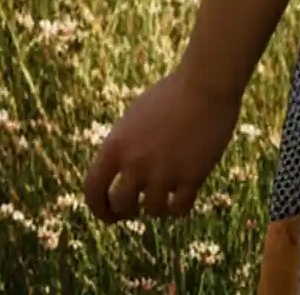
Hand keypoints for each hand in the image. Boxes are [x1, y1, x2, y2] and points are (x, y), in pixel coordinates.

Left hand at [83, 69, 240, 222]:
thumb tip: (119, 173)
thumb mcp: (135, 118)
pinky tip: (182, 200)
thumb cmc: (172, 95)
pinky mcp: (193, 176)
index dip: (98, 208)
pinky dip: (179, 209)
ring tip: (163, 201)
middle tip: (135, 210)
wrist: (206, 85)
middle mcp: (136, 163)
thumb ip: (123, 146)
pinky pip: (180, 209)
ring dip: (156, 209)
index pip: (93, 191)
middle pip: (122, 206)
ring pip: (153, 211)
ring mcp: (164, 171)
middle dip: (127, 212)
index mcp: (116, 146)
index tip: (109, 215)